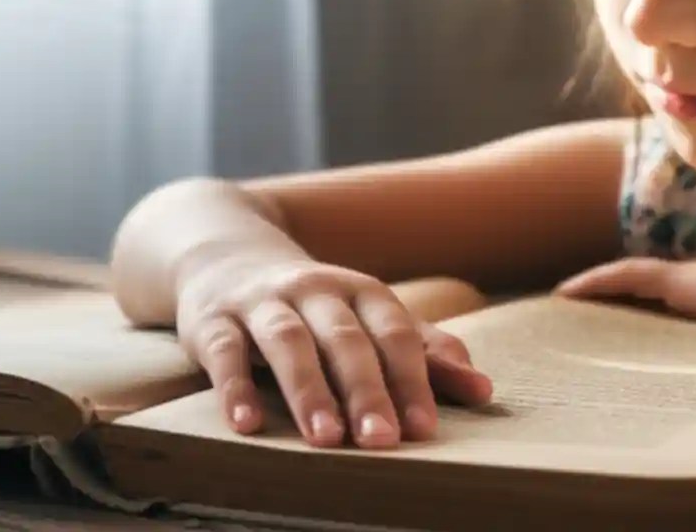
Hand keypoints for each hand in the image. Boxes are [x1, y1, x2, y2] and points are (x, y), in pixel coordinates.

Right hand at [175, 258, 493, 448]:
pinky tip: (247, 425)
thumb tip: (483, 390)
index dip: (411, 377)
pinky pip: (224, 352)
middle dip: (364, 389)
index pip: (392, 331)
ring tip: (325, 438)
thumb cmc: (312, 305)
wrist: (223, 255)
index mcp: (358, 290)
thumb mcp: (366, 316)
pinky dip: (234, 388)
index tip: (425, 428)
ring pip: (287, 341)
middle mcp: (311, 290)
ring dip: (307, 390)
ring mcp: (259, 303)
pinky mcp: (211, 320)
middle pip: (343, 338)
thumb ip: (422, 351)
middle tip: (382, 441)